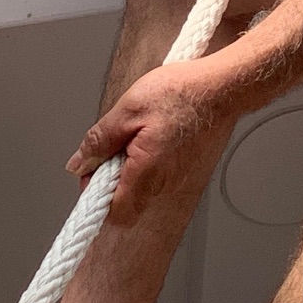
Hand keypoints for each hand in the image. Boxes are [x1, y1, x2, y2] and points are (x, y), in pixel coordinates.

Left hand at [69, 55, 232, 217]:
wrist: (222, 88)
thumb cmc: (181, 93)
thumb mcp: (127, 109)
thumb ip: (100, 140)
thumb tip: (79, 163)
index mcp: (147, 171)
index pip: (116, 214)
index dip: (97, 197)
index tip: (91, 175)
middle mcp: (165, 182)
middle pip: (129, 200)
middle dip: (113, 177)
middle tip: (114, 145)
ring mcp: (178, 178)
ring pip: (143, 186)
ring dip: (131, 166)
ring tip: (137, 133)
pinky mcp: (186, 169)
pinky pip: (158, 174)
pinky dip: (149, 159)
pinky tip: (153, 132)